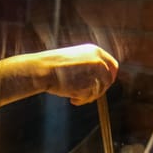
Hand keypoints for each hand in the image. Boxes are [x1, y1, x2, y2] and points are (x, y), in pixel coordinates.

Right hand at [0, 44, 118, 106]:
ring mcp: (95, 73)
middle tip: (91, 97)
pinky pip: (90, 97)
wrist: (40, 70)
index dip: (110, 77)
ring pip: (100, 90)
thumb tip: (97, 81)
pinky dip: (82, 100)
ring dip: (89, 97)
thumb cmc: (51, 66)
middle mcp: (98, 60)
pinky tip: (71, 100)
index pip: (111, 65)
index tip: (104, 85)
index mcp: (95, 51)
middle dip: (102, 89)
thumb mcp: (73, 59)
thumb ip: (87, 66)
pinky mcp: (89, 84)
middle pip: (108, 79)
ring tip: (74, 98)